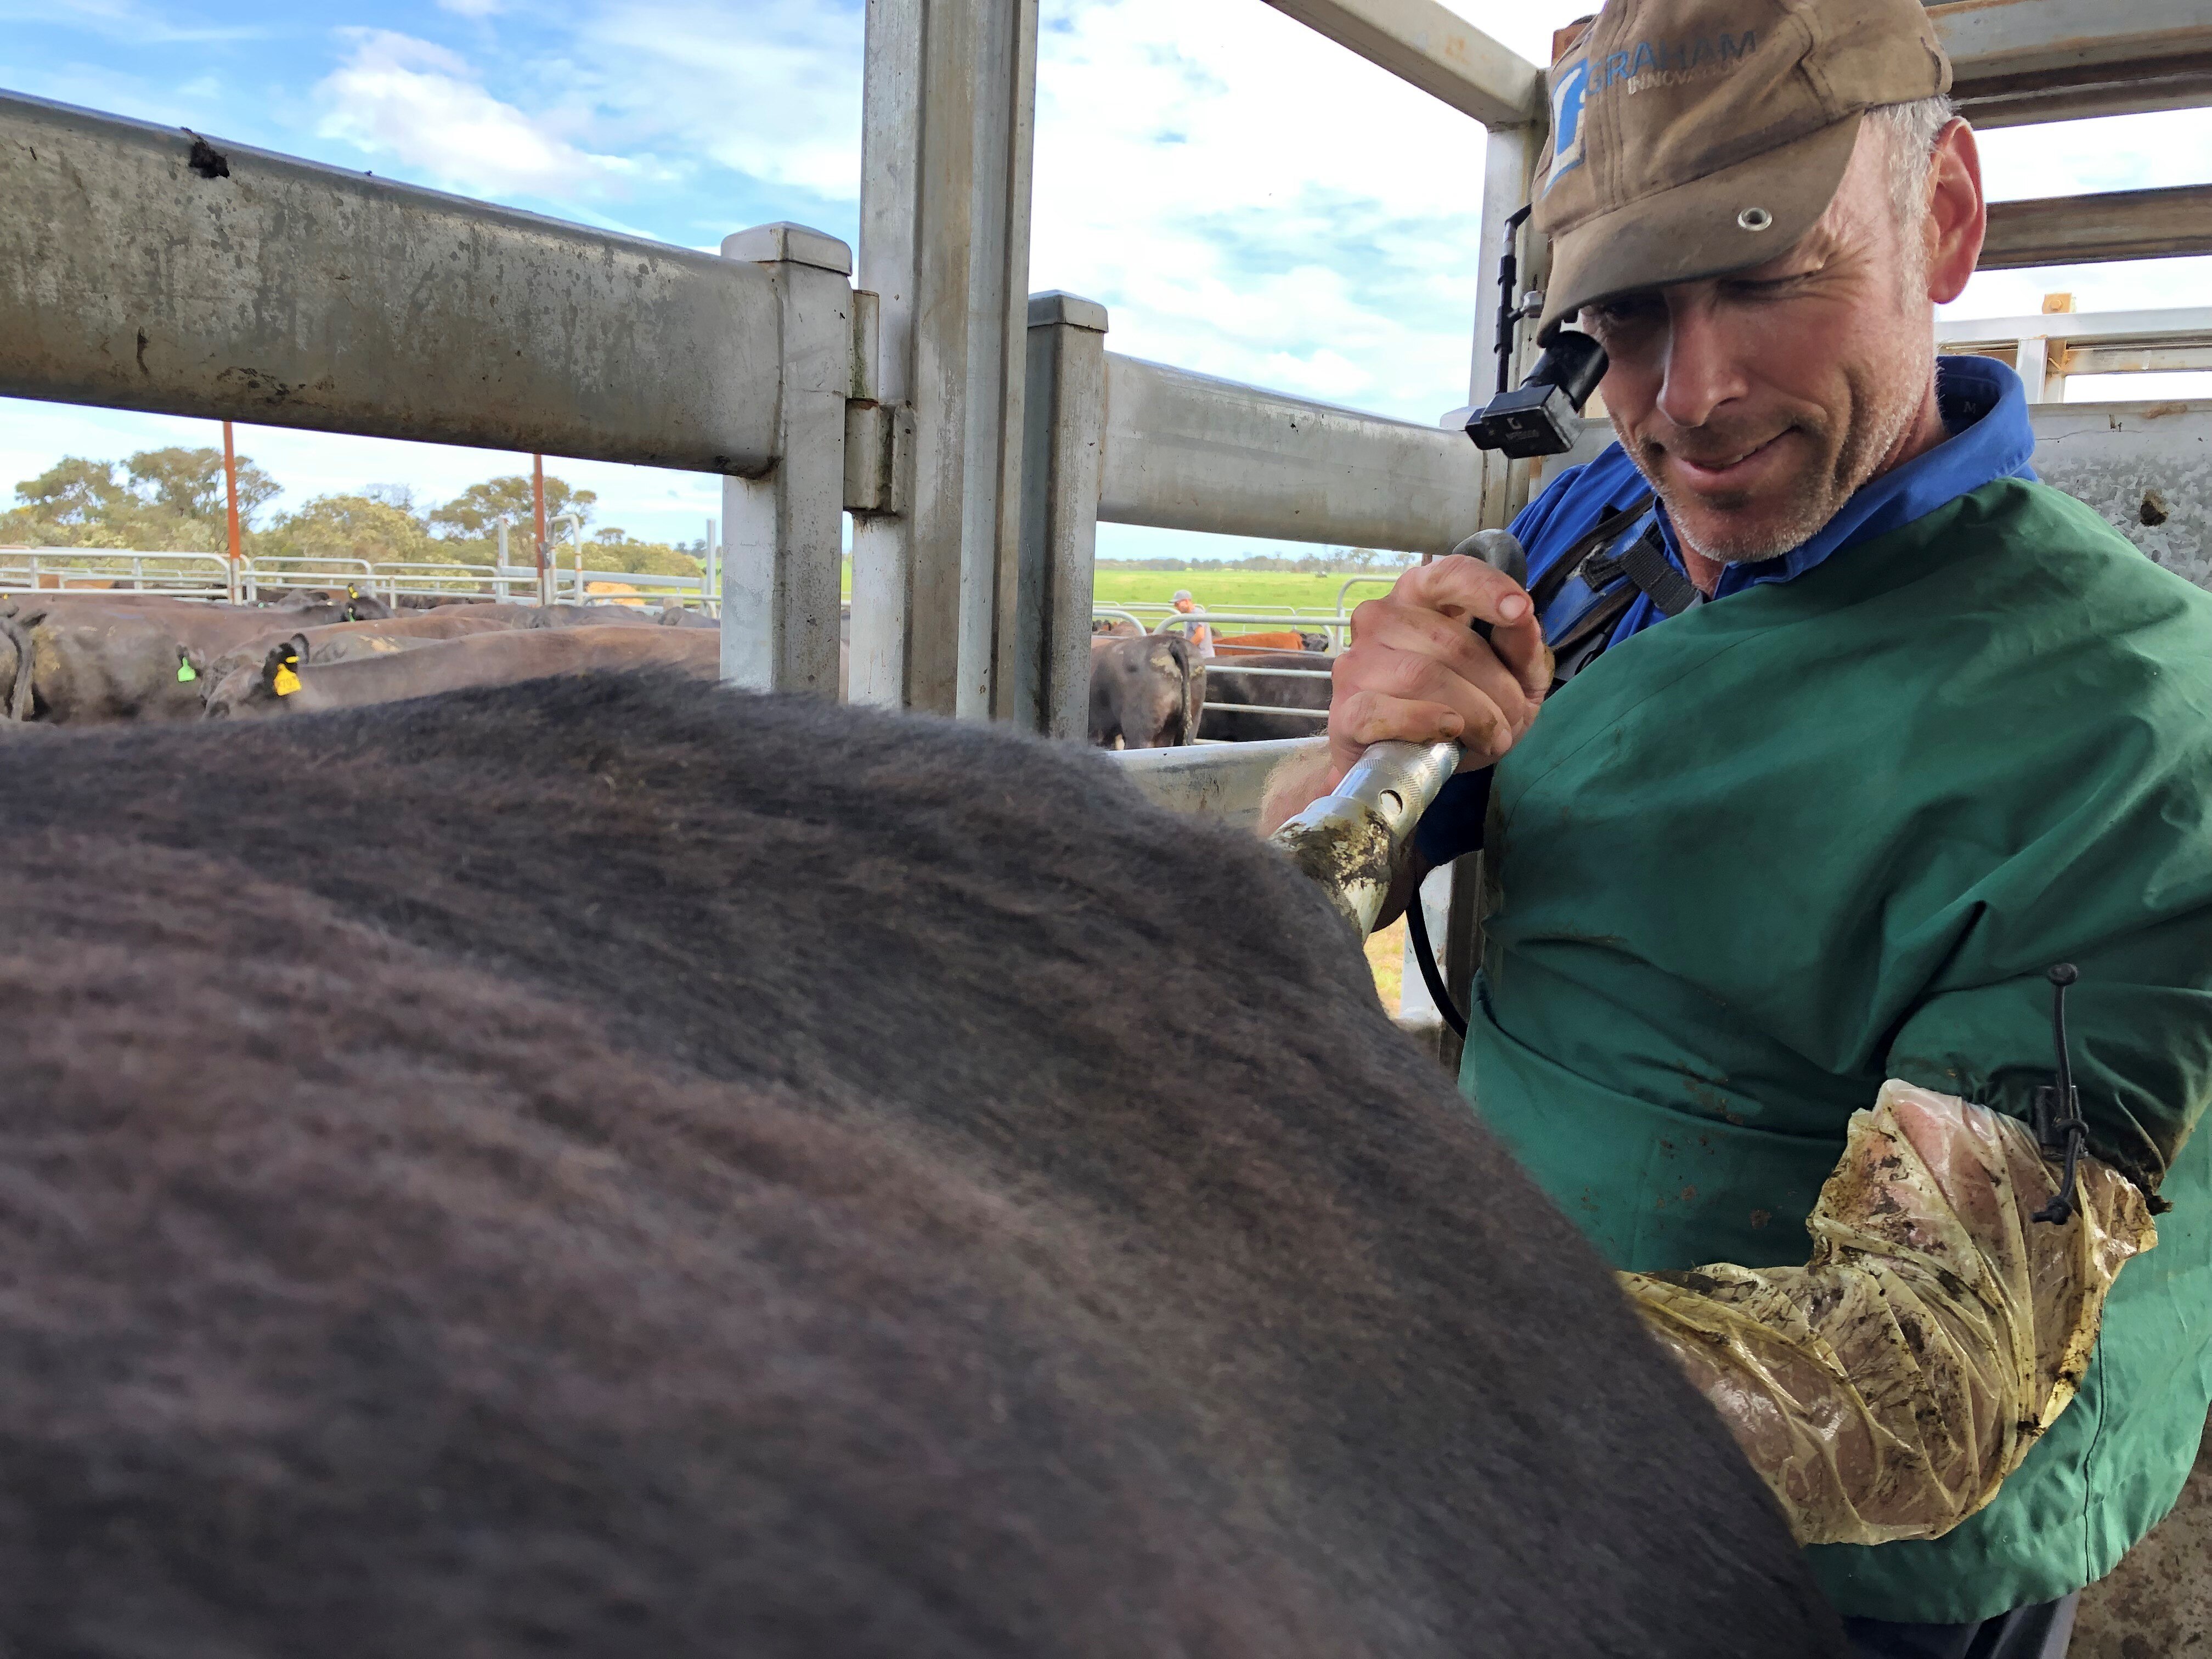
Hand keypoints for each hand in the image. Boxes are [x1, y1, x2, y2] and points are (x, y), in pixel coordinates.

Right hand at [1327, 555, 1550, 786]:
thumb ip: (1519, 649)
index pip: (1449, 574)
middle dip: (1498, 689)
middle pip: (1452, 642)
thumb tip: (1525, 619)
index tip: (1520, 610)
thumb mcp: (1509, 681)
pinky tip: (1448, 731)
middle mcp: (1381, 619)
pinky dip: (1424, 722)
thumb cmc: (1459, 711)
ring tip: (1492, 739)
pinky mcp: (1345, 711)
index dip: (1486, 588)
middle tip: (1510, 723)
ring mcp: (1357, 663)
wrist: (1405, 769)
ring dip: (1475, 715)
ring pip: (1423, 676)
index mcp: (1419, 597)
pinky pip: (1383, 711)